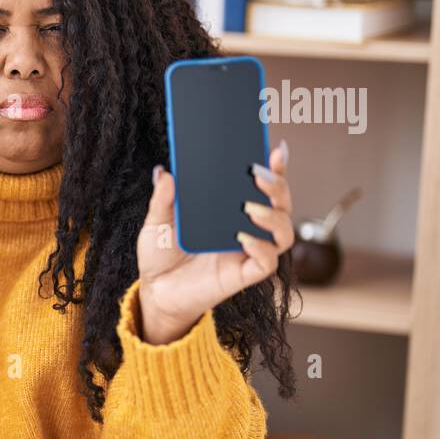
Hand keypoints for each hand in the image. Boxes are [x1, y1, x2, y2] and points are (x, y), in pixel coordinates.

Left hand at [136, 139, 294, 343]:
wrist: (155, 290)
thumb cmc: (161, 254)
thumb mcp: (156, 222)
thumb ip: (162, 199)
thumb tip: (165, 173)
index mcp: (231, 208)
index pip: (262, 184)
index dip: (275, 166)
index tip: (275, 147)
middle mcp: (247, 227)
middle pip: (281, 203)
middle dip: (277, 184)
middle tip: (258, 173)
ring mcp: (248, 251)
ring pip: (284, 232)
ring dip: (274, 216)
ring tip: (250, 207)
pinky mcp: (243, 275)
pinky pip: (267, 262)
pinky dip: (260, 248)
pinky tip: (243, 238)